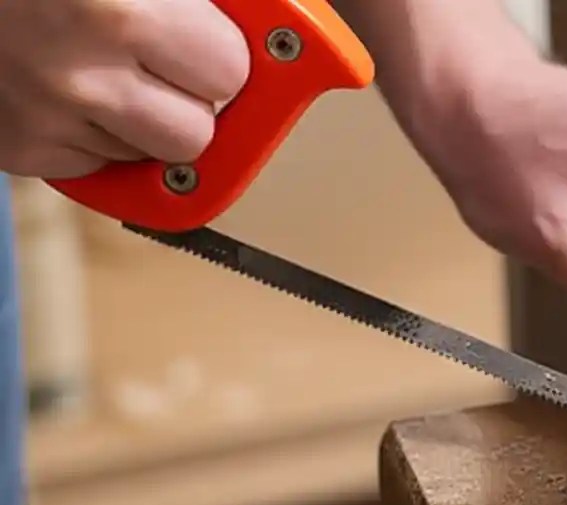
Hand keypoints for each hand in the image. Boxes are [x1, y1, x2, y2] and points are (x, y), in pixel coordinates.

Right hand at [0, 0, 249, 177]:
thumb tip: (278, 34)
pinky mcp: (15, 148)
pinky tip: (70, 89)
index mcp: (122, 9)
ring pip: (149, 157)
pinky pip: (95, 165)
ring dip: (144, 122)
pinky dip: (93, 136)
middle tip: (163, 62)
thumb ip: (206, 0)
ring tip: (108, 69)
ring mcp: (42, 117)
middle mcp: (80, 72)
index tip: (207, 40)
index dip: (222, 53)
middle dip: (191, 101)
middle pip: (195, 135)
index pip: (230, 72)